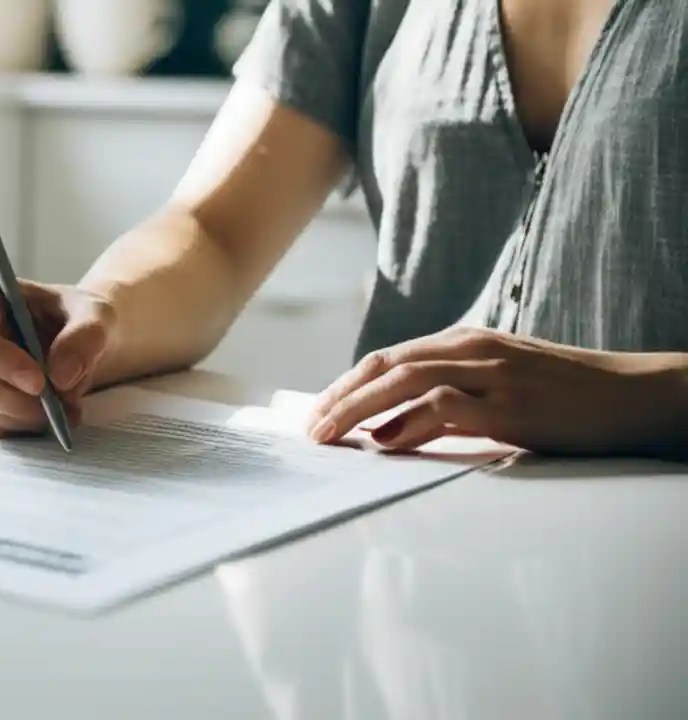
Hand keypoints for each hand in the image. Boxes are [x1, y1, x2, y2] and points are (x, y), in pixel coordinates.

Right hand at [0, 272, 116, 437]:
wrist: (78, 341)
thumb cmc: (75, 315)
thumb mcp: (94, 314)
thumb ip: (84, 336)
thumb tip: (60, 376)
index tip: (36, 380)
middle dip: (12, 398)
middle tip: (58, 403)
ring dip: (25, 415)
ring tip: (68, 407)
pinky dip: (26, 426)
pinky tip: (54, 413)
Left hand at [306, 327, 679, 454]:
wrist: (632, 395)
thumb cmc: (563, 396)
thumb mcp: (496, 387)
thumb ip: (444, 401)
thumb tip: (390, 430)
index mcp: (464, 341)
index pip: (387, 359)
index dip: (347, 386)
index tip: (318, 412)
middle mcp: (471, 349)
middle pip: (385, 366)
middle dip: (340, 397)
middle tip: (310, 429)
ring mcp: (490, 373)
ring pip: (404, 380)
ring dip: (358, 409)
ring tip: (330, 436)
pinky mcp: (510, 404)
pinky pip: (445, 406)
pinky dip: (408, 422)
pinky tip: (384, 442)